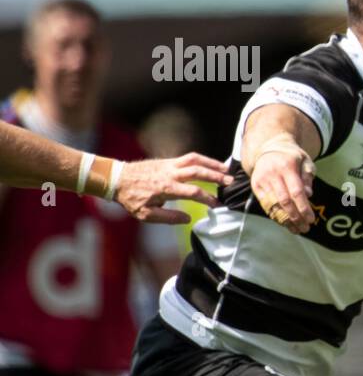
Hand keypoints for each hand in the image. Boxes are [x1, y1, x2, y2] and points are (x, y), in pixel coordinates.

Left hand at [114, 153, 231, 223]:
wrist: (118, 178)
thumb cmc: (131, 198)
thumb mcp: (146, 214)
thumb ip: (168, 217)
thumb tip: (187, 218)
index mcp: (167, 188)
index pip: (194, 192)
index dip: (208, 199)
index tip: (218, 205)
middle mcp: (171, 173)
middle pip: (199, 172)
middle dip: (216, 176)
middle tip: (231, 182)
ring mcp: (170, 164)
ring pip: (196, 160)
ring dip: (213, 164)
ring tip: (227, 169)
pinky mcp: (168, 161)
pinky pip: (189, 157)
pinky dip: (203, 160)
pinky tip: (211, 165)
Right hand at [250, 143, 316, 233]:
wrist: (269, 149)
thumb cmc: (292, 157)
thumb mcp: (305, 161)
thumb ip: (308, 177)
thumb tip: (308, 194)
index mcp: (287, 166)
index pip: (296, 191)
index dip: (303, 207)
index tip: (311, 219)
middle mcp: (272, 174)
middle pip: (284, 201)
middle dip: (296, 217)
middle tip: (305, 228)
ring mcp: (262, 180)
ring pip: (273, 205)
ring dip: (286, 220)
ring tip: (297, 230)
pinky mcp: (255, 186)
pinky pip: (266, 205)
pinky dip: (276, 216)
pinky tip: (286, 224)